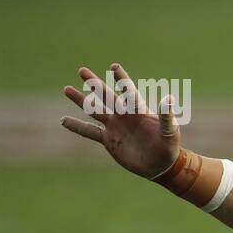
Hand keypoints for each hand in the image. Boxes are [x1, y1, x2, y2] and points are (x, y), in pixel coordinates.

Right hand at [60, 64, 179, 177]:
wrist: (160, 165)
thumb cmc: (169, 146)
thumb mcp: (170, 131)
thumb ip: (166, 116)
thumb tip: (169, 97)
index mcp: (139, 111)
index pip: (129, 92)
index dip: (122, 80)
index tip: (114, 67)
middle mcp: (124, 115)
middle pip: (107, 96)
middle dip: (95, 84)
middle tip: (82, 70)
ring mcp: (115, 126)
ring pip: (94, 111)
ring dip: (81, 100)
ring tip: (66, 89)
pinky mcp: (108, 140)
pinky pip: (90, 131)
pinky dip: (77, 126)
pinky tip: (63, 120)